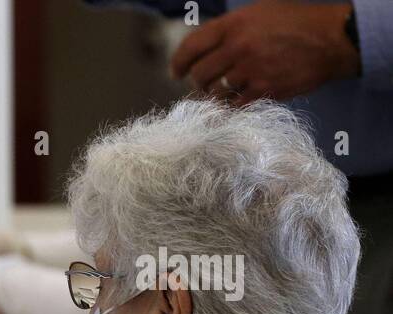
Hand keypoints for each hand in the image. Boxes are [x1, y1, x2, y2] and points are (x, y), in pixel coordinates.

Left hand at [171, 1, 359, 104]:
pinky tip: (235, 102)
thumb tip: (201, 49)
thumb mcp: (258, 13)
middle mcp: (238, 47)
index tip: (176, 72)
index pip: (191, 47)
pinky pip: (235, 105)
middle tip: (203, 85)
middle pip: (199, 74)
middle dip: (197, 82)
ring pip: (215, 92)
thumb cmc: (295, 24)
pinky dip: (232, 106)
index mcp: (234, 24)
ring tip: (221, 93)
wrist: (332, 40)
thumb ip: (228, 30)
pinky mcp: (264, 90)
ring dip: (213, 96)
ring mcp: (250, 70)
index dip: (178, 63)